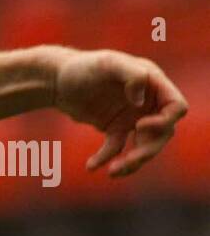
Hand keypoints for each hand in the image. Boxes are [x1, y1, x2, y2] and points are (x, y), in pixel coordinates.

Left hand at [50, 47, 188, 177]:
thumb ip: (132, 75)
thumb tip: (141, 101)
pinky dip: (105, 159)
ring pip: (144, 146)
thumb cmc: (83, 66)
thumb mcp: (108, 63)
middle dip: (148, 149)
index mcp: (153, 83)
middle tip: (129, 160)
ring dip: (132, 161)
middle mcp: (148, 102)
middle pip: (163, 133)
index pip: (176, 107)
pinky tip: (91, 166)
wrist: (57, 80)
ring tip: (112, 172)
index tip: (140, 125)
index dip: (165, 121)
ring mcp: (133, 117)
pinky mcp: (116, 129)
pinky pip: (117, 149)